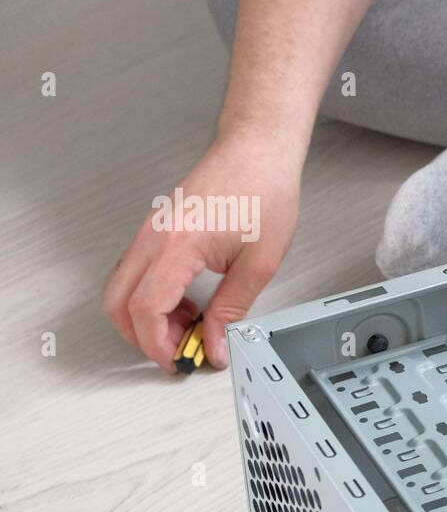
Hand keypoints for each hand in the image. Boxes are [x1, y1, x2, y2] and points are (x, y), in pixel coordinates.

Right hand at [102, 132, 300, 370]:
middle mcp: (153, 238)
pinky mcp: (157, 229)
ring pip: (122, 288)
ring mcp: (151, 232)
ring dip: (147, 317)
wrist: (257, 149)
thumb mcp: (259, 263)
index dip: (158, 345)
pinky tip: (187, 303)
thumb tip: (217, 344)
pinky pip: (138, 272)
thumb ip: (233, 309)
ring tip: (191, 327)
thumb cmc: (263, 190)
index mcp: (176, 246)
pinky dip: (152, 297)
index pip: (145, 310)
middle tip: (180, 351)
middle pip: (117, 303)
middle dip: (142, 337)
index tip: (178, 362)